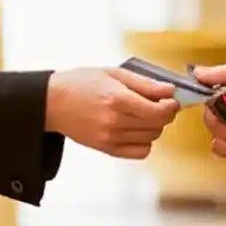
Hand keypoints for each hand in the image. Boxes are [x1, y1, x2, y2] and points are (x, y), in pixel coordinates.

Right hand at [45, 67, 178, 158]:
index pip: (158, 111)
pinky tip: (137, 129)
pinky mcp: (107, 149)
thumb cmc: (80, 83)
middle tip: (160, 104)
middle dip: (165, 114)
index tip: (171, 100)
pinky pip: (139, 152)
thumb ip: (144, 83)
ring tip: (145, 114)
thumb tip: (169, 90)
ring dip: (155, 127)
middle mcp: (115, 122)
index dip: (171, 106)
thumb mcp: (113, 73)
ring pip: (151, 138)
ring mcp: (111, 138)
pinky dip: (145, 142)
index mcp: (118, 99)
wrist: (53, 102)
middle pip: (157, 125)